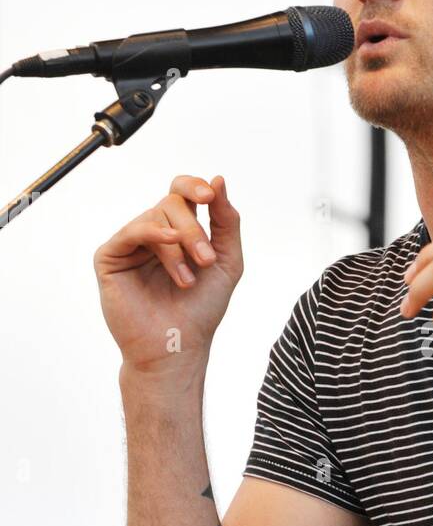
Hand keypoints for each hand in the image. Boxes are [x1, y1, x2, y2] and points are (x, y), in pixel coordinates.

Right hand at [93, 173, 242, 374]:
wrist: (178, 346)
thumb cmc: (201, 309)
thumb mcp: (227, 261)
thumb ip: (226, 221)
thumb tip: (218, 179)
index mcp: (180, 231)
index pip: (183, 192)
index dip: (195, 186)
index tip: (210, 197)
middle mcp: (154, 234)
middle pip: (172, 203)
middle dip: (194, 230)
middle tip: (206, 261)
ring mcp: (131, 245)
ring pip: (155, 217)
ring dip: (179, 246)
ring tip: (188, 280)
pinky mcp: (110, 258)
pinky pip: (130, 231)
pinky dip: (152, 232)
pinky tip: (168, 240)